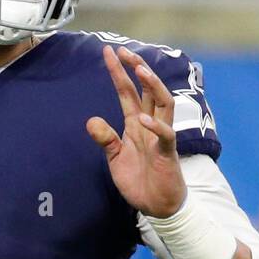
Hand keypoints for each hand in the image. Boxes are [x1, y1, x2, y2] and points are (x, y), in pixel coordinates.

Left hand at [86, 45, 186, 217]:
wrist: (157, 206)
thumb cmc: (139, 180)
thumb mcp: (115, 158)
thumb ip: (105, 139)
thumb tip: (91, 120)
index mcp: (136, 123)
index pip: (128, 92)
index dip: (119, 73)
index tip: (109, 52)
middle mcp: (150, 125)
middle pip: (148, 89)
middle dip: (137, 69)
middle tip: (125, 51)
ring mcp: (161, 137)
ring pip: (164, 103)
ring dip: (153, 86)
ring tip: (140, 70)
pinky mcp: (168, 153)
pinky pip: (166, 136)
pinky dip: (156, 126)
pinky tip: (144, 119)